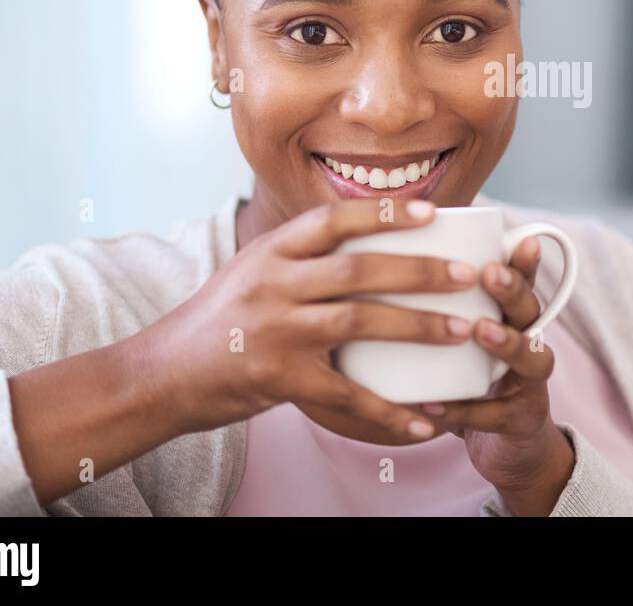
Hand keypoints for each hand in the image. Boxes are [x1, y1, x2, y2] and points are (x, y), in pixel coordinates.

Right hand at [141, 198, 477, 445]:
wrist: (163, 373)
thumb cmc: (221, 318)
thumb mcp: (254, 269)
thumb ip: (302, 253)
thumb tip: (372, 234)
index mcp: (272, 250)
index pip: (333, 219)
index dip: (385, 212)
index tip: (432, 212)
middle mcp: (274, 283)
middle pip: (359, 269)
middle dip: (421, 271)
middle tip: (469, 276)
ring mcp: (275, 331)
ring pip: (360, 322)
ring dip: (418, 327)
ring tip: (463, 331)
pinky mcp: (278, 379)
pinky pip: (345, 394)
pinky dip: (388, 409)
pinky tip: (423, 420)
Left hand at [418, 237, 575, 514]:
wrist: (506, 448)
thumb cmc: (475, 380)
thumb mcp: (463, 340)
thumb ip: (442, 306)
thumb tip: (390, 261)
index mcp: (514, 319)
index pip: (523, 281)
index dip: (523, 261)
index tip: (519, 238)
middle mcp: (530, 343)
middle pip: (531, 310)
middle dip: (513, 290)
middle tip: (489, 273)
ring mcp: (530, 383)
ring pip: (530, 357)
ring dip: (506, 341)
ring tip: (478, 329)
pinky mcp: (520, 421)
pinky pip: (494, 414)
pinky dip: (463, 410)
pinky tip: (433, 404)